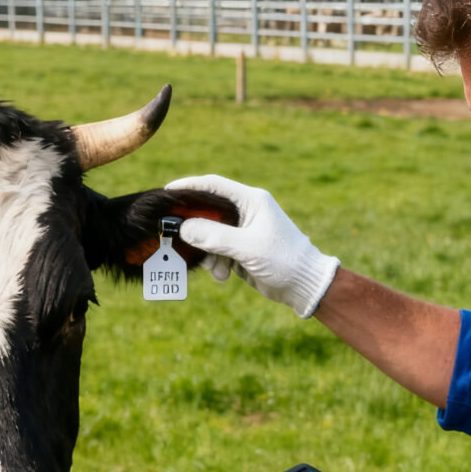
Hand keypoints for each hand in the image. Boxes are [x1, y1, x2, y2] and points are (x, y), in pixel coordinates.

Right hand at [163, 175, 339, 318]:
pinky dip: (216, 263)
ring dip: (207, 252)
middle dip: (194, 229)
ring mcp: (243, 231)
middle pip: (208, 212)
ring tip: (216, 269)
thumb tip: (185, 229)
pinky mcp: (241, 249)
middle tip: (177, 239)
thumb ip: (215, 237)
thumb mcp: (247, 248)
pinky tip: (224, 275)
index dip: (189, 186)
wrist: (304, 285)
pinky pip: (217, 251)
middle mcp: (246, 212)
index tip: (166, 193)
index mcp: (252, 201)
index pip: (214, 185)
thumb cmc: (283, 260)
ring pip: (209, 235)